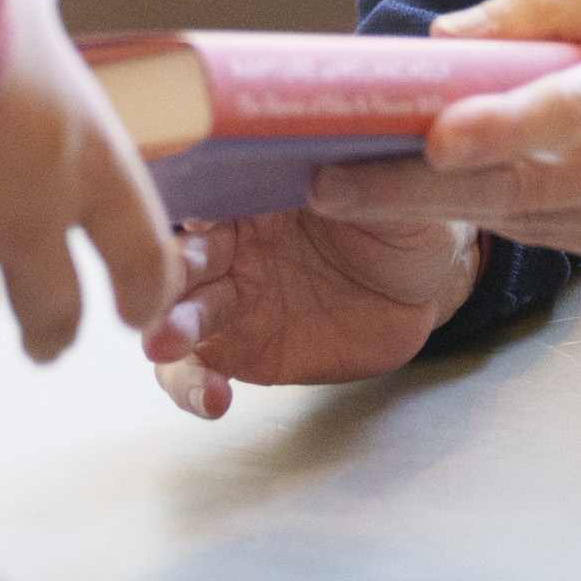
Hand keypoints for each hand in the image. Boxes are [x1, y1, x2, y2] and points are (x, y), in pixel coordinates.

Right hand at [137, 209, 481, 420]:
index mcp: (253, 185)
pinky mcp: (238, 347)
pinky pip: (196, 368)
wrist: (422, 288)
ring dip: (167, 324)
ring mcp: (229, 294)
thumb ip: (364, 186)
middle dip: (161, 265)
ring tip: (165, 342)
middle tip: (158, 281)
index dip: (186, 193)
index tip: (186, 209)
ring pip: (176, 308)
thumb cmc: (406, 220)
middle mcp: (227, 236)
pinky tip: (212, 400)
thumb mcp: (397, 197)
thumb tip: (324, 179)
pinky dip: (192, 385)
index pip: (204, 182)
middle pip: (177, 247)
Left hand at [307, 0, 580, 273]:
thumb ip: (561, 1)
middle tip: (333, 179)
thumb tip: (452, 38)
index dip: (510, 122)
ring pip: (535, 220)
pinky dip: (496, 219)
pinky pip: (559, 237)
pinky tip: (438, 200)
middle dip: (423, 188)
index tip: (434, 131)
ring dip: (442, 210)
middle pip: (535, 181)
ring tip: (352, 188)